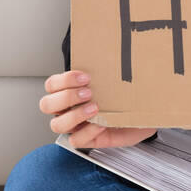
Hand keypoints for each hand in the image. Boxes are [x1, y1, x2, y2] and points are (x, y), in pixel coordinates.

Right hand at [39, 70, 156, 150]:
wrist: (142, 115)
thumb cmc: (125, 96)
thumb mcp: (117, 79)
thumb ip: (109, 68)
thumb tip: (113, 50)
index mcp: (69, 91)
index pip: (52, 85)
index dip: (64, 80)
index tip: (85, 76)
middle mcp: (67, 109)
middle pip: (47, 104)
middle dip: (67, 97)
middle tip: (88, 92)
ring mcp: (76, 126)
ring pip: (57, 124)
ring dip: (75, 115)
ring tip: (95, 107)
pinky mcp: (87, 140)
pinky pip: (76, 140)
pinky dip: (87, 132)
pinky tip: (102, 124)